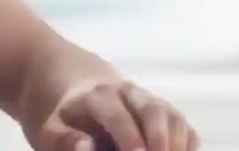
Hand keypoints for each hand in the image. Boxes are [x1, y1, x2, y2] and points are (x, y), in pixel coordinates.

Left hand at [32, 80, 198, 150]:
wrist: (83, 92)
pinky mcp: (167, 114)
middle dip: (161, 139)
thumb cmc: (68, 120)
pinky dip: (186, 145)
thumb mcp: (52, 129)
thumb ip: (64, 140)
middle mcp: (130, 94)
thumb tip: (86, 148)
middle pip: (154, 110)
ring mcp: (151, 102)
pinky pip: (184, 127)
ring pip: (173, 117)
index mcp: (99, 96)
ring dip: (176, 143)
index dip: (129, 137)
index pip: (117, 115)